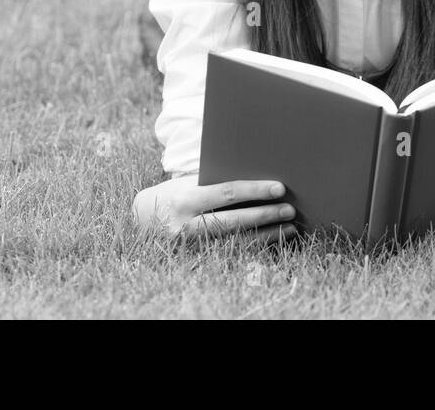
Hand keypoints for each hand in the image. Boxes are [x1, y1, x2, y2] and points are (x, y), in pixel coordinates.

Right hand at [132, 177, 297, 245]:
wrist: (142, 219)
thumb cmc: (175, 194)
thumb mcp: (189, 183)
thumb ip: (215, 182)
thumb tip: (256, 175)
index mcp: (185, 200)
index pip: (226, 193)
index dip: (254, 191)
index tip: (279, 188)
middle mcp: (186, 226)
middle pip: (233, 221)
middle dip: (264, 215)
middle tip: (290, 209)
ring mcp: (191, 247)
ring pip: (235, 242)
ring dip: (266, 235)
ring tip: (291, 227)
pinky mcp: (197, 259)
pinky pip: (232, 253)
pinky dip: (256, 246)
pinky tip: (275, 239)